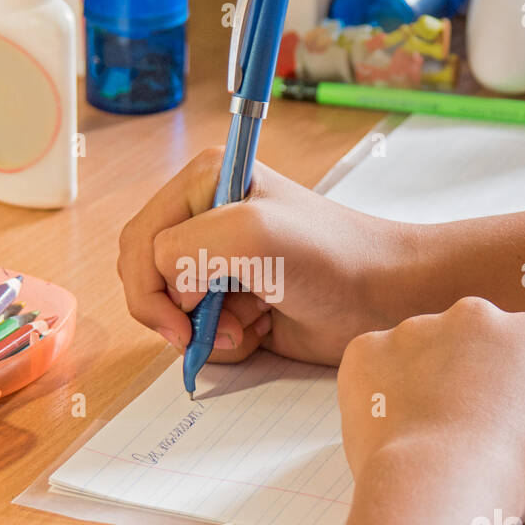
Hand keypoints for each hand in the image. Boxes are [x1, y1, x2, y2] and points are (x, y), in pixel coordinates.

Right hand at [117, 148, 416, 364]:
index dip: (148, 288)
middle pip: (147, 277)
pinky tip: (261, 329)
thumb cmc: (331, 256)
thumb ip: (184, 250)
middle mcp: (207, 218)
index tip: (180, 323)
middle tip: (210, 332)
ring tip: (248, 327)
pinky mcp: (238, 300)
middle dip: (174, 313)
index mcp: (204, 183)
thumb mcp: (250, 235)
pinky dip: (225, 342)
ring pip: (173, 311)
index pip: (139, 240)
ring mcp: (221, 262)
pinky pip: (203, 331)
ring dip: (205, 330)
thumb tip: (169, 292)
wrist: (385, 297)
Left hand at [336, 297, 524, 518]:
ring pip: (420, 354)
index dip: (518, 397)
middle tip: (465, 435)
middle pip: (471, 347)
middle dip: (469, 381)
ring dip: (422, 384)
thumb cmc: (516, 470)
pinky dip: (378, 395)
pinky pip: (373, 369)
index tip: (508, 431)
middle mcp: (471, 316)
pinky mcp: (365, 351)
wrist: (436, 487)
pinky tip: (393, 430)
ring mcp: (413, 330)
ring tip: (426, 438)